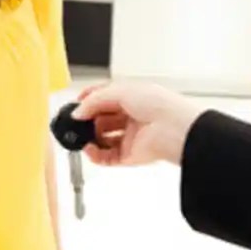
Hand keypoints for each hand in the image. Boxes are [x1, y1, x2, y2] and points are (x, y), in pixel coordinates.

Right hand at [72, 82, 206, 166]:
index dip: (89, 100)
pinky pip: (108, 157)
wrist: (174, 130)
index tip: (76, 104)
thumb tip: (78, 112)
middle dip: (87, 120)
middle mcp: (132, 117)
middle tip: (75, 122)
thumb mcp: (120, 92)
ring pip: (103, 140)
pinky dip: (96, 155)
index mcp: (132, 97)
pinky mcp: (131, 156)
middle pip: (102, 119)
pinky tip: (89, 150)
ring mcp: (131, 137)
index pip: (105, 97)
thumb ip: (94, 101)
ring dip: (90, 138)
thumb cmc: (158, 105)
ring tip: (80, 137)